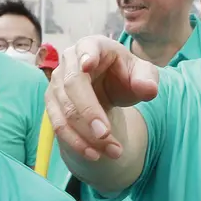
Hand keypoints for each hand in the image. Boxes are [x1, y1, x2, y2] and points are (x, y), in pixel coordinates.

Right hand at [45, 36, 159, 161]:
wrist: (108, 88)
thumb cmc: (125, 76)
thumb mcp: (142, 74)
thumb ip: (147, 79)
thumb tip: (148, 89)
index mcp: (93, 46)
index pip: (87, 46)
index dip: (87, 55)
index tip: (88, 64)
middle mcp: (69, 61)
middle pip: (72, 85)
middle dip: (88, 111)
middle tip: (105, 134)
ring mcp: (57, 83)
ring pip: (65, 110)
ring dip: (86, 134)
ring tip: (113, 151)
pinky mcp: (53, 104)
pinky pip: (59, 125)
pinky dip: (77, 142)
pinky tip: (95, 155)